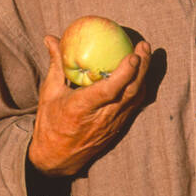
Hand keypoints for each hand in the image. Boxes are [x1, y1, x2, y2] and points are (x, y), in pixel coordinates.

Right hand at [28, 35, 151, 177]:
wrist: (56, 158)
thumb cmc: (50, 123)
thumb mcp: (49, 93)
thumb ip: (56, 64)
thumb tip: (50, 37)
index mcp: (82, 108)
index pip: (110, 90)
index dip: (125, 72)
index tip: (133, 54)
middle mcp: (102, 117)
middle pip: (130, 91)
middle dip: (142, 67)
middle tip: (144, 45)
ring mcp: (112, 124)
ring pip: (136, 98)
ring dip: (144, 75)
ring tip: (146, 54)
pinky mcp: (118, 127)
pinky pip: (134, 105)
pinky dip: (140, 87)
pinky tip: (141, 73)